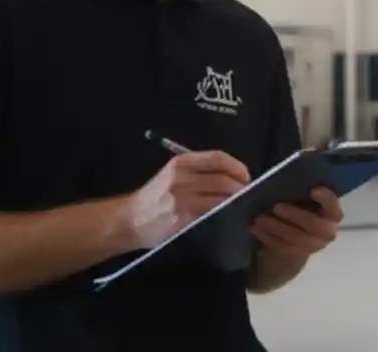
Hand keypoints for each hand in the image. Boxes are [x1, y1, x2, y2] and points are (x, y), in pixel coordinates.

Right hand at [120, 150, 250, 250]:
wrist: (130, 219)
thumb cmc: (155, 196)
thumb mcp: (172, 174)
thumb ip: (198, 171)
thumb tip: (232, 175)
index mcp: (181, 162)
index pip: (218, 158)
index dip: (237, 166)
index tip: (245, 176)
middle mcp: (182, 178)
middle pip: (224, 179)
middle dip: (241, 188)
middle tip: (247, 196)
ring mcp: (183, 199)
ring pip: (222, 198)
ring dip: (237, 203)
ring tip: (241, 206)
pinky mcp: (184, 219)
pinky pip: (213, 214)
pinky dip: (225, 215)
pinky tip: (229, 217)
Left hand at [250, 187, 342, 263]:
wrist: (289, 237)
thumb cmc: (296, 208)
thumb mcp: (299, 197)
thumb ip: (300, 187)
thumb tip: (294, 171)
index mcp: (331, 212)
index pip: (333, 205)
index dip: (326, 198)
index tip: (313, 189)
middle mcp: (327, 231)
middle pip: (317, 226)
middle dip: (296, 215)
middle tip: (276, 206)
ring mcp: (312, 246)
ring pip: (297, 239)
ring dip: (277, 227)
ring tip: (259, 218)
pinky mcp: (296, 257)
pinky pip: (282, 248)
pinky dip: (267, 237)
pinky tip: (255, 228)